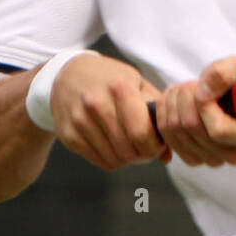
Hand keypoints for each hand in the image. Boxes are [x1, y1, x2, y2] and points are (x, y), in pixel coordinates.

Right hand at [49, 53, 169, 169]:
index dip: (155, 146)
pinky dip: (112, 159)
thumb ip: (158, 115)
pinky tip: (115, 145)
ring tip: (131, 146)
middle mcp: (96, 104)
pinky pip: (100, 161)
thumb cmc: (112, 80)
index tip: (158, 143)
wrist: (68, 74)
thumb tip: (167, 157)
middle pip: (129, 150)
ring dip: (128, 159)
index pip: (141, 133)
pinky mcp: (68, 135)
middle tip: (146, 148)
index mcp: (119, 87)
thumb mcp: (138, 84)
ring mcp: (79, 120)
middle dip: (144, 155)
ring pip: (115, 160)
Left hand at [152, 55, 235, 167]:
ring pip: (177, 129)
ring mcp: (213, 159)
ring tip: (182, 89)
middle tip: (190, 84)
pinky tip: (173, 102)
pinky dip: (164, 114)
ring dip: (172, 102)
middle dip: (185, 96)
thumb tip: (203, 93)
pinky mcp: (193, 159)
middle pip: (192, 127)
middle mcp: (234, 154)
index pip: (218, 130)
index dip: (203, 104)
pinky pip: (168, 136)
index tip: (202, 87)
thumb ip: (224, 75)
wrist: (228, 96)